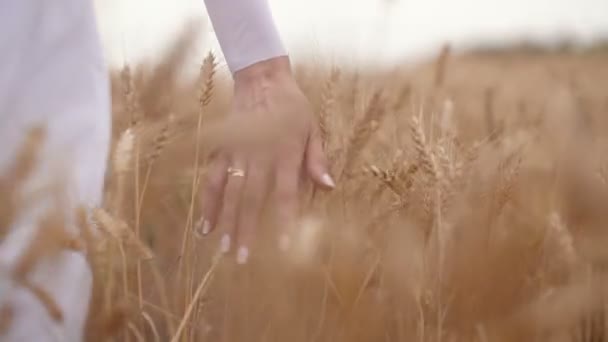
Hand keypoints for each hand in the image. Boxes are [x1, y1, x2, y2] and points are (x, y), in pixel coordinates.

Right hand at [197, 57, 334, 263]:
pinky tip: (204, 224)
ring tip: (221, 248)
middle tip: (242, 259)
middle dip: (247, 230)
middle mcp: (260, 155)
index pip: (286, 194)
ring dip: (225, 221)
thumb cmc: (292, 106)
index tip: (285, 248)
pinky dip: (207, 201)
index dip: (285, 221)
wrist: (262, 78)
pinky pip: (212, 178)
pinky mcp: (222, 148)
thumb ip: (318, 159)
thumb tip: (328, 187)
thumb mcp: (313, 128)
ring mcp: (237, 152)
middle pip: (251, 199)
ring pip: (229, 192)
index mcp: (287, 152)